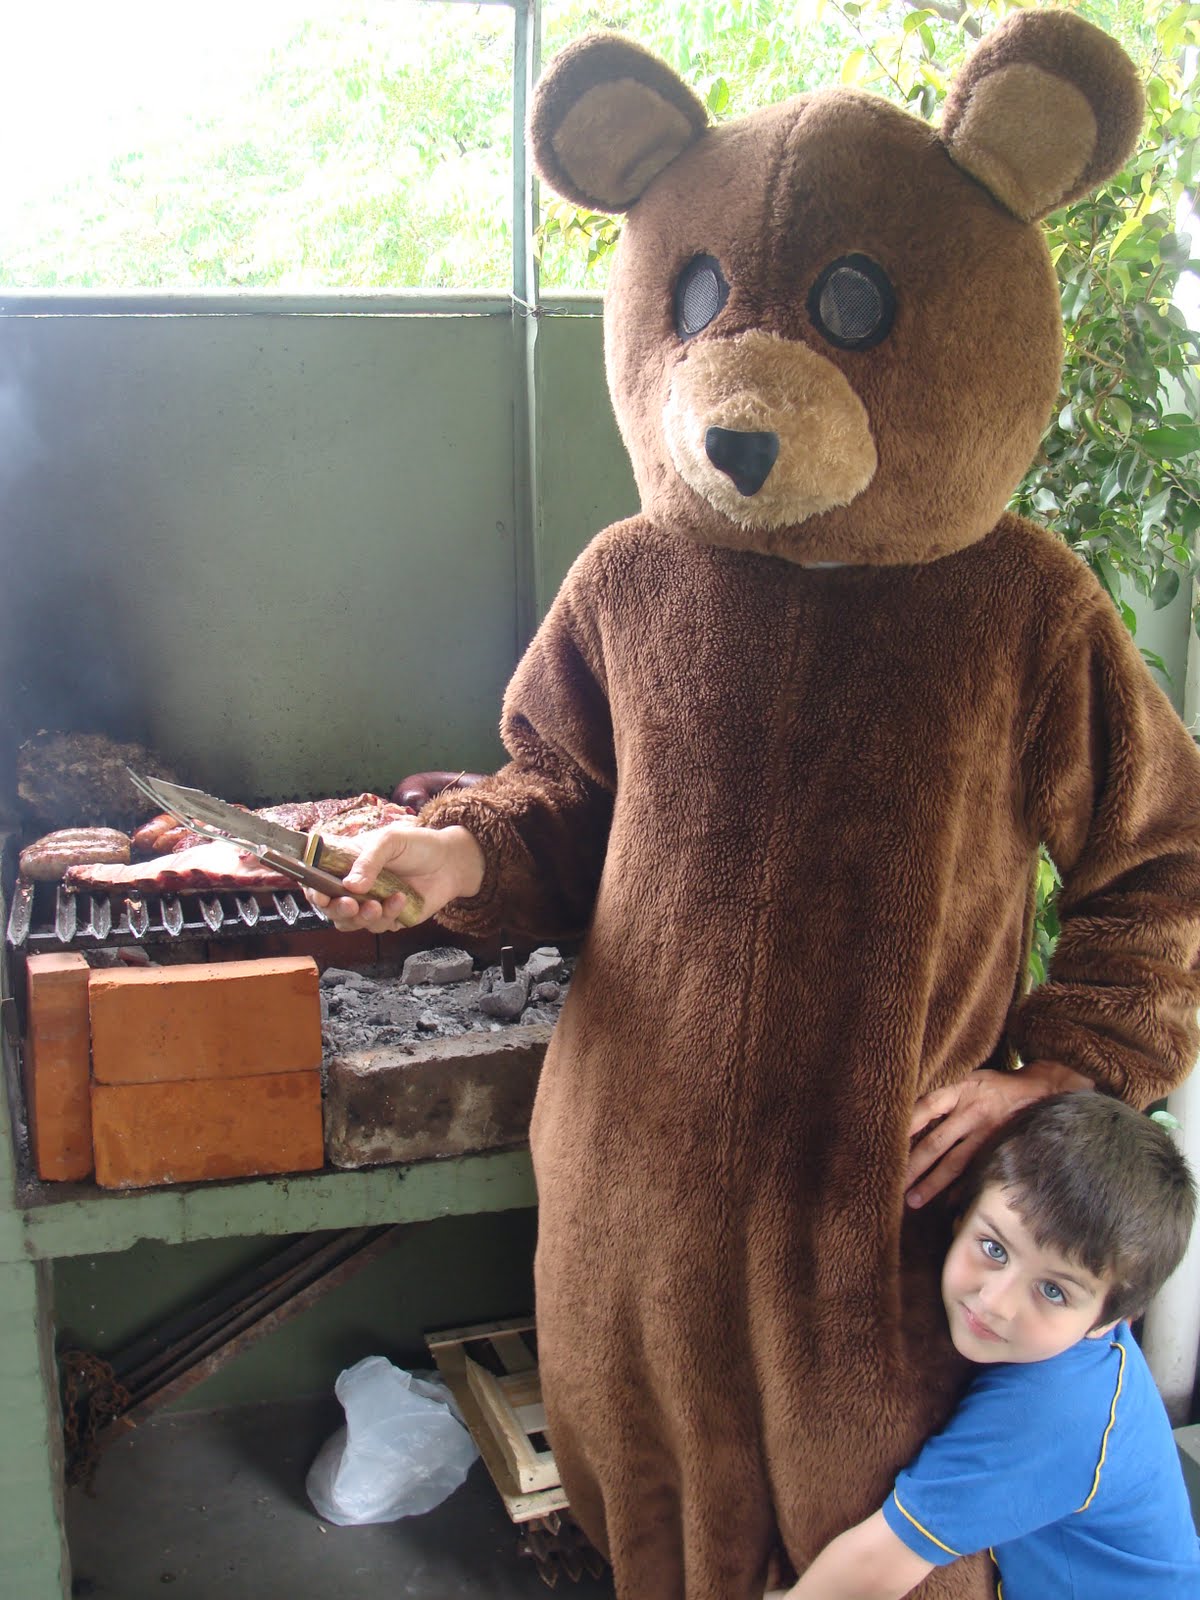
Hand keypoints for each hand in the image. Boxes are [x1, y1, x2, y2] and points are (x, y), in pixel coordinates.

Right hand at [304, 823, 484, 933]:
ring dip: (362, 917)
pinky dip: (388, 916)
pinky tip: (401, 899)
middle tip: (350, 904)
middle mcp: (355, 887)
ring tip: (378, 904)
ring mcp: (371, 904)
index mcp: (347, 864)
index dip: (314, 891)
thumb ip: (368, 860)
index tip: (321, 897)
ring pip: (353, 923)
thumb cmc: (417, 844)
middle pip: (332, 908)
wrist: (451, 862)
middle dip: (338, 910)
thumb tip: (349, 886)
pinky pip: (380, 927)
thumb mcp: (390, 841)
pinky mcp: (391, 918)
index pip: (319, 881)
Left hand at [905, 1060, 1094, 1208]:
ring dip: (932, 1183)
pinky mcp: (999, 1147)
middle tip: (892, 1183)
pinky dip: (961, 1188)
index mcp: (959, 1089)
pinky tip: (948, 1203)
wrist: (1042, 1088)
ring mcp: (987, 1132)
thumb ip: (943, 1095)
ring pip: (954, 1162)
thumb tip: (910, 1116)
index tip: (883, 1141)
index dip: (905, 1124)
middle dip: (912, 1165)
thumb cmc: (994, 1084)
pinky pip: (976, 1171)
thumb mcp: (968, 1078)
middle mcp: (971, 1111)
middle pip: (935, 1142)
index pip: (925, 1107)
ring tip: (913, 1200)